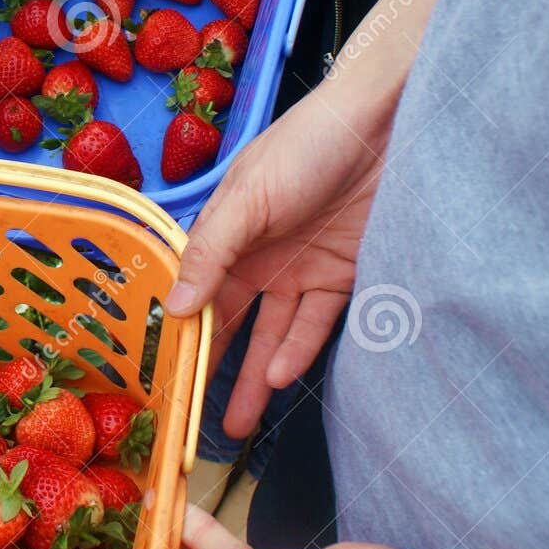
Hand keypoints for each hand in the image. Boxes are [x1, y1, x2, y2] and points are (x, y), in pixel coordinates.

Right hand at [166, 80, 393, 437]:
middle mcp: (258, 255)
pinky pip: (315, 325)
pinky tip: (280, 378)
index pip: (193, 291)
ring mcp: (300, 268)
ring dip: (254, 378)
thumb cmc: (309, 142)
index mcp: (225, 231)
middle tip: (193, 416)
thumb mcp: (247, 195)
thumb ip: (212, 251)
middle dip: (210, 368)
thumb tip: (174, 305)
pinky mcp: (343, 276)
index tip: (159, 375)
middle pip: (229, 322)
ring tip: (235, 424)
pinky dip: (297, 352)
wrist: (389, 123)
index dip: (175, 332)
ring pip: (271, 336)